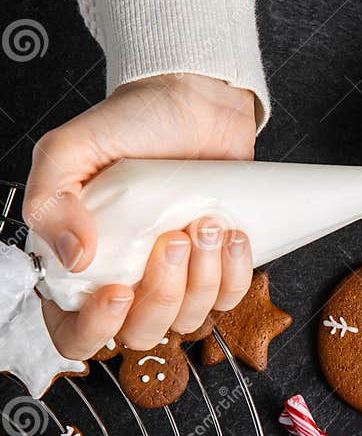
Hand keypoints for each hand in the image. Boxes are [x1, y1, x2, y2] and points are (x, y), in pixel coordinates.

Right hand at [25, 73, 257, 357]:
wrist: (195, 103)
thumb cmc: (132, 124)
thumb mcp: (69, 150)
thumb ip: (51, 201)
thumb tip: (74, 257)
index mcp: (81, 263)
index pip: (75, 332)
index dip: (96, 329)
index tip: (119, 291)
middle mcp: (128, 278)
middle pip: (143, 333)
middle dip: (163, 293)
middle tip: (172, 238)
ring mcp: (177, 277)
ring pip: (190, 319)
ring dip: (203, 278)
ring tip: (205, 223)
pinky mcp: (219, 266)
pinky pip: (231, 298)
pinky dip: (236, 272)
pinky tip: (233, 234)